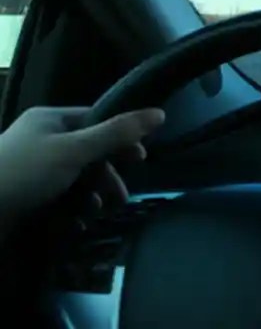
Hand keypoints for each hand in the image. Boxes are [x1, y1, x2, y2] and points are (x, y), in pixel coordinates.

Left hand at [0, 106, 164, 235]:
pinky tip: (77, 224)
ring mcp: (32, 170)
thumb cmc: (24, 173)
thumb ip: (116, 133)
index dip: (120, 138)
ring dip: (92, 196)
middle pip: (89, 153)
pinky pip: (59, 199)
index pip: (96, 120)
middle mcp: (41, 141)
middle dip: (107, 176)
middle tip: (120, 198)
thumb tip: (159, 112)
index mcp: (49, 120)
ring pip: (76, 179)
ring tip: (96, 213)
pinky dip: (71, 211)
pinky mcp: (26, 196)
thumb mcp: (75, 149)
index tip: (139, 160)